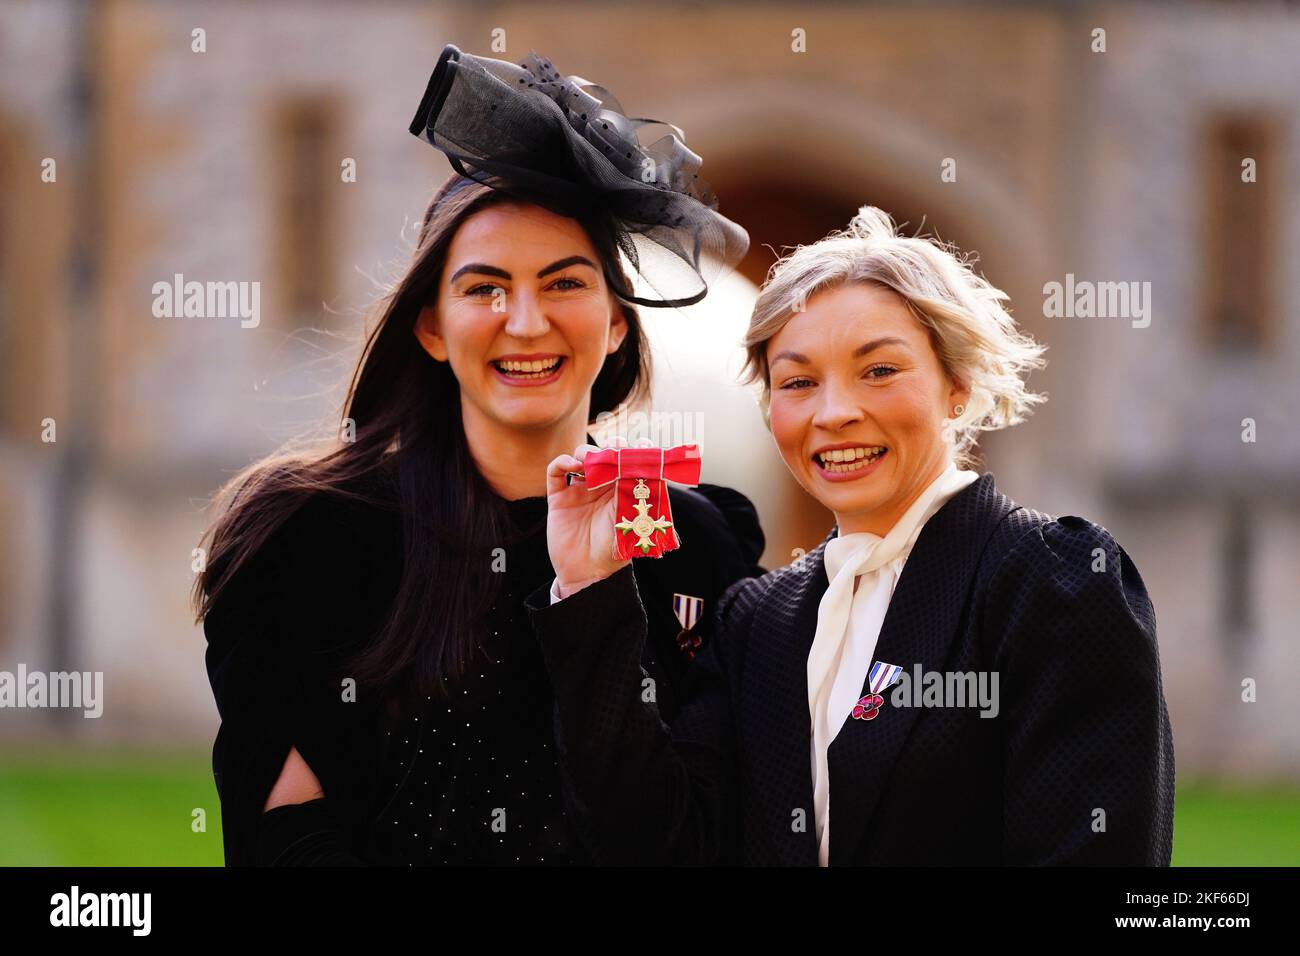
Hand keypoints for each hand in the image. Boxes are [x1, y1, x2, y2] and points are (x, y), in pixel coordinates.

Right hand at [544, 438, 634, 598]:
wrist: (589, 573)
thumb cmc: (614, 548)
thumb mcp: (628, 514)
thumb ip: (631, 487)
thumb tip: (637, 458)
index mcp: (622, 490)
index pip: (628, 462)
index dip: (634, 450)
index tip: (641, 444)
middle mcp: (601, 487)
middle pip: (604, 454)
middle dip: (610, 447)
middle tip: (614, 450)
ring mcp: (579, 491)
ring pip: (580, 457)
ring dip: (586, 452)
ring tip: (590, 461)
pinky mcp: (559, 498)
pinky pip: (555, 471)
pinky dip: (562, 462)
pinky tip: (571, 466)